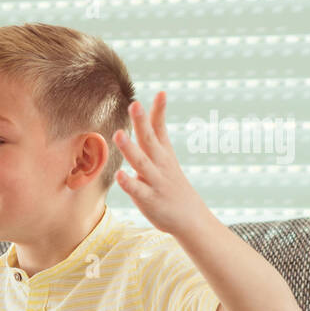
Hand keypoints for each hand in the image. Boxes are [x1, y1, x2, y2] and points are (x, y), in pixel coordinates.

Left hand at [113, 92, 210, 236]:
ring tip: (119, 134)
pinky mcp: (149, 199)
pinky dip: (129, 183)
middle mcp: (160, 164)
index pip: (160, 128)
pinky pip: (137, 190)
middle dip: (142, 122)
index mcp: (163, 153)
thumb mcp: (166, 156)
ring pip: (141, 163)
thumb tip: (150, 110)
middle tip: (134, 104)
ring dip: (130, 149)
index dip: (159, 111)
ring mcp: (155, 181)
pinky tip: (119, 175)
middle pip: (149, 140)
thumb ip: (156, 134)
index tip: (161, 92)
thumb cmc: (172, 183)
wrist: (190, 218)